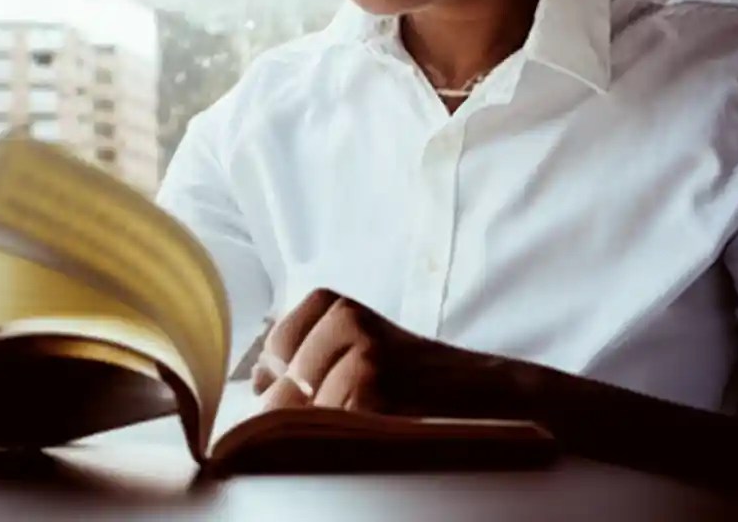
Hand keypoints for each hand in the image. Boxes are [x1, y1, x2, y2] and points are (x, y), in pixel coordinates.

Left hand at [253, 288, 536, 419]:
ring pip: (305, 405)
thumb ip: (302, 357)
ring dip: (326, 422)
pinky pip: (333, 421)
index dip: (287, 379)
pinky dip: (347, 432)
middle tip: (346, 407)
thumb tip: (256, 380)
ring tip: (368, 414)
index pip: (275, 348)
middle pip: (285, 380)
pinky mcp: (374, 385)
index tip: (319, 386)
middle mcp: (345, 319)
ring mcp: (361, 350)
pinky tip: (376, 423)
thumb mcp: (354, 348)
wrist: (480, 389)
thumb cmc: (411, 375)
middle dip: (301, 406)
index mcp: (333, 304)